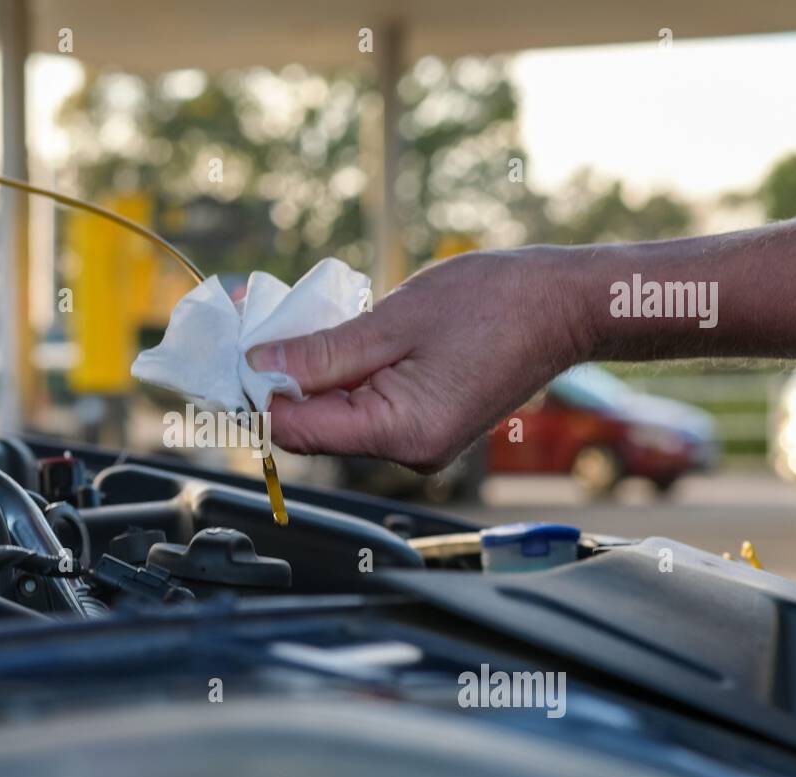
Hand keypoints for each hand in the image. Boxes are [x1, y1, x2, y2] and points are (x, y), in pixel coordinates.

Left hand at [247, 248, 591, 471]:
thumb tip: (260, 370)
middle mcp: (409, 451)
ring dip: (310, 378)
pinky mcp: (425, 424)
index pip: (299, 430)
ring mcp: (418, 442)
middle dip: (280, 383)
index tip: (231, 359)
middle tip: (257, 332)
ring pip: (336, 417)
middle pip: (314, 428)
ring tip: (298, 330)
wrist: (564, 306)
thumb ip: (322, 354)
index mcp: (402, 432)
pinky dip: (341, 378)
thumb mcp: (394, 320)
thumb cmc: (496, 304)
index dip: (257, 396)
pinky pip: (364, 408)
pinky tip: (336, 343)